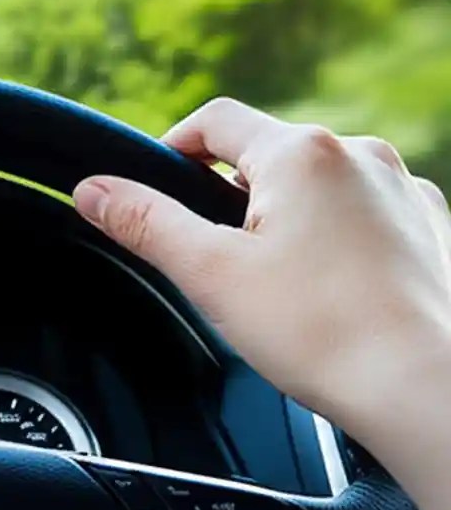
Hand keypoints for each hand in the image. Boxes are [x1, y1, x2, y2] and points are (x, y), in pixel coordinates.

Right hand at [72, 98, 450, 438]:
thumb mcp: (209, 274)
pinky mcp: (430, 227)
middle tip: (215, 257)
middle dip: (232, 195)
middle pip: (268, 154)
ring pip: (318, 185)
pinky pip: (364, 213)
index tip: (156, 183)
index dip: (173, 146)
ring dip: (286, 216)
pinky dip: (335, 238)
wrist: (425, 389)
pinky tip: (328, 291)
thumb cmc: (323, 333)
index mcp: (301, 152)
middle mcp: (360, 155)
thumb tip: (92, 190)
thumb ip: (145, 223)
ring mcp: (403, 190)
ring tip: (276, 283)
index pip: (216, 119)